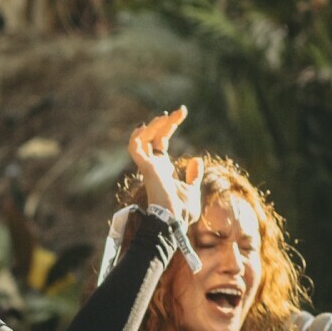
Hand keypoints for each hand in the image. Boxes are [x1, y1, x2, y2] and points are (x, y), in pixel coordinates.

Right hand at [127, 108, 201, 224]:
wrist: (175, 220)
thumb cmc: (182, 210)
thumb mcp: (192, 189)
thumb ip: (193, 176)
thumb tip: (196, 159)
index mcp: (162, 168)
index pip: (162, 142)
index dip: (169, 126)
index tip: (181, 113)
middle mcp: (153, 165)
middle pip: (154, 137)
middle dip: (165, 122)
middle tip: (180, 110)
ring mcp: (148, 166)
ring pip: (143, 139)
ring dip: (154, 126)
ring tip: (167, 115)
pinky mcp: (146, 168)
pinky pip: (135, 148)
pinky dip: (137, 136)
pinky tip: (145, 126)